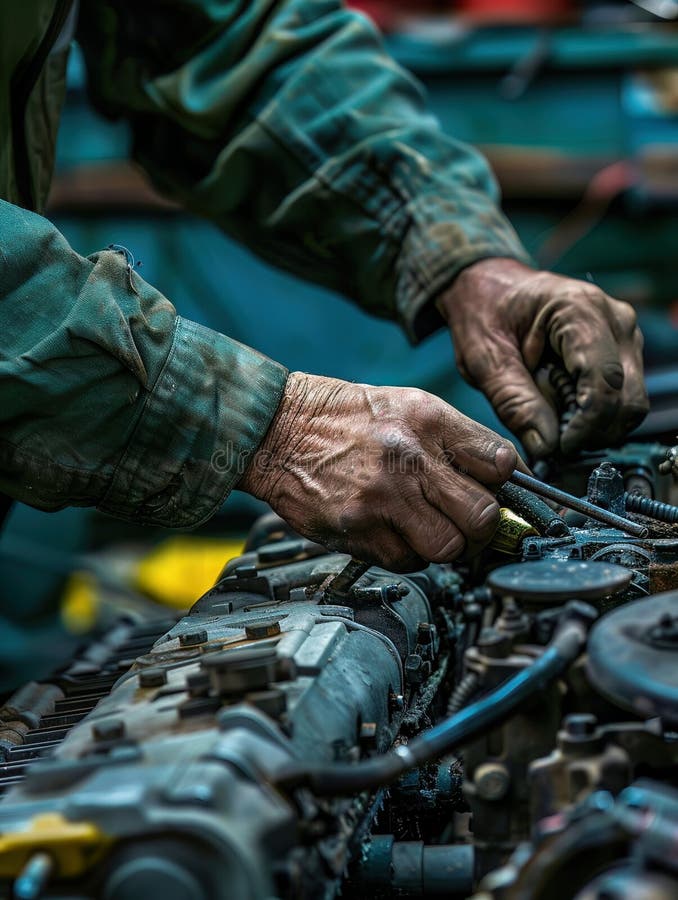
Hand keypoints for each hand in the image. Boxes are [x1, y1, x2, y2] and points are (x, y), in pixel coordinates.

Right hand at [239, 373, 516, 571]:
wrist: (277, 430)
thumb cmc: (343, 418)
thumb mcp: (406, 406)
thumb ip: (453, 440)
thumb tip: (500, 476)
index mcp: (428, 420)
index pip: (501, 463)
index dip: (508, 484)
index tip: (499, 492)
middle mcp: (409, 458)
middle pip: (482, 515)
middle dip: (484, 526)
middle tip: (471, 523)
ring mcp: (382, 498)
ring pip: (448, 547)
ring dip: (447, 545)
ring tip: (431, 529)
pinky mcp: (357, 530)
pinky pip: (407, 561)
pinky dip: (409, 554)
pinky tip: (395, 532)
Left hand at [437, 258, 647, 457]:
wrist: (488, 288)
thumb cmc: (484, 314)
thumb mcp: (484, 359)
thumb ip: (515, 403)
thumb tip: (546, 448)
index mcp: (578, 309)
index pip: (604, 379)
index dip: (587, 424)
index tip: (560, 447)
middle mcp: (614, 319)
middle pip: (628, 397)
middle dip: (593, 431)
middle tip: (552, 443)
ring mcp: (623, 335)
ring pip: (630, 403)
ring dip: (595, 427)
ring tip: (553, 423)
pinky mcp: (620, 351)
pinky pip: (622, 397)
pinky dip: (595, 417)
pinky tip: (562, 412)